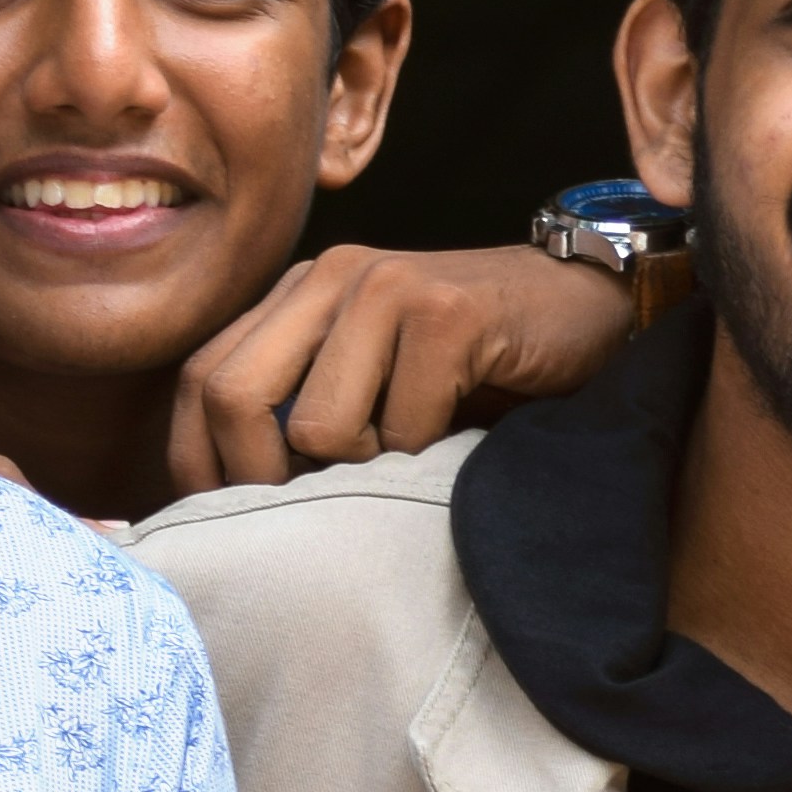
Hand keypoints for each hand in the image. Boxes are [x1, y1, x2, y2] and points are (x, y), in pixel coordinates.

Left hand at [167, 248, 635, 497]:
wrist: (591, 309)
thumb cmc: (480, 362)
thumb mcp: (374, 376)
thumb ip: (305, 404)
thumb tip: (227, 497)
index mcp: (301, 290)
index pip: (200, 378)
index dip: (200, 459)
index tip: (233, 515)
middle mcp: (332, 275)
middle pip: (231, 394)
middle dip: (259, 476)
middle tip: (306, 511)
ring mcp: (388, 287)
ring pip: (315, 424)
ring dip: (360, 466)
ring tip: (406, 451)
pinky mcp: (446, 313)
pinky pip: (400, 428)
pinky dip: (425, 455)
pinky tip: (458, 430)